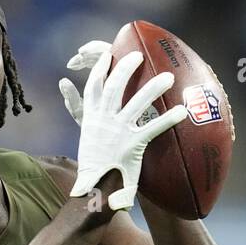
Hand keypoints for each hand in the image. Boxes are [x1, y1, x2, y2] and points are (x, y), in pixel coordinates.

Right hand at [58, 43, 186, 211]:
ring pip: (137, 103)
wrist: (95, 190)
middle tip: (139, 55)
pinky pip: (154, 129)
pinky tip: (182, 111)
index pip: (94, 86)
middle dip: (126, 67)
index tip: (108, 54)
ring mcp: (118, 132)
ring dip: (153, 88)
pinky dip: (169, 119)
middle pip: (114, 87)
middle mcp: (103, 121)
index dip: (100, 68)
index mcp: (91, 117)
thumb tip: (63, 82)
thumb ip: (75, 106)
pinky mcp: (132, 146)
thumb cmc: (93, 163)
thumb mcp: (82, 132)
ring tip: (168, 76)